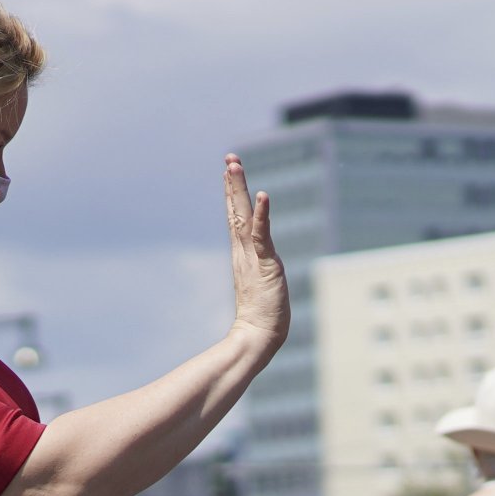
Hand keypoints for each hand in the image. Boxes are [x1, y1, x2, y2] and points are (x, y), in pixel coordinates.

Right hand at [220, 154, 286, 349]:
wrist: (258, 337)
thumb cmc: (262, 318)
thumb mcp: (260, 285)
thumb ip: (257, 273)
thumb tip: (255, 272)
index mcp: (243, 254)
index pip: (236, 217)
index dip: (232, 193)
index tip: (229, 170)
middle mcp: (244, 251)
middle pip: (235, 210)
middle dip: (232, 183)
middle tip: (230, 158)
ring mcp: (253, 256)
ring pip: (243, 216)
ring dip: (239, 190)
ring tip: (234, 166)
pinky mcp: (265, 264)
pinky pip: (262, 235)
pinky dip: (261, 215)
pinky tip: (262, 196)